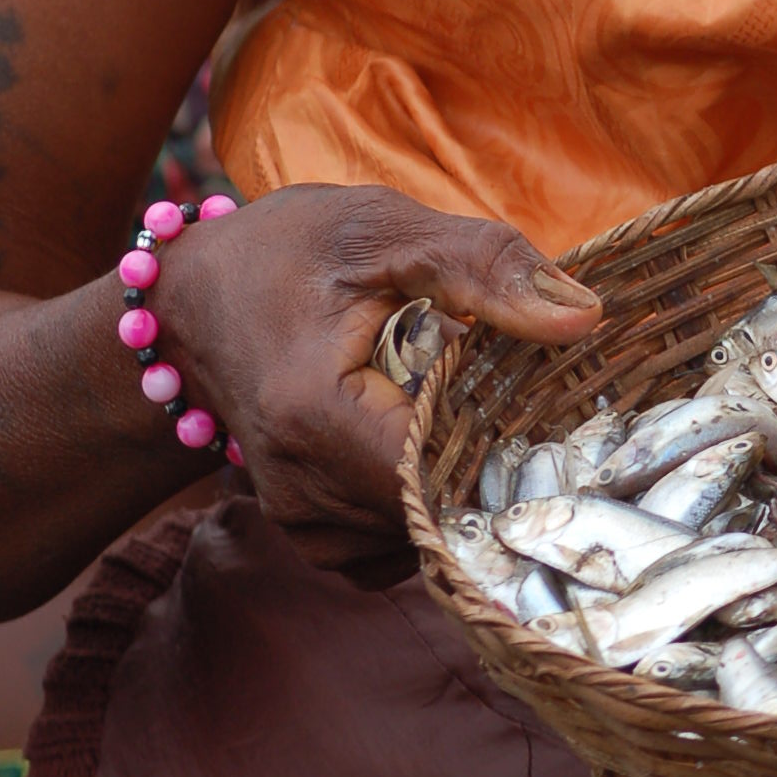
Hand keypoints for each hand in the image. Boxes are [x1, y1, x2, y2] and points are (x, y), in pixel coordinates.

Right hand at [153, 184, 601, 563]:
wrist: (191, 293)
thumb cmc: (289, 250)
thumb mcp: (385, 232)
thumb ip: (485, 267)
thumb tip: (585, 317)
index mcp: (317, 417)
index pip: (448, 478)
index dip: (512, 450)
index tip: (550, 410)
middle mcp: (301, 490)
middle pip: (444, 512)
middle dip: (496, 461)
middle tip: (518, 395)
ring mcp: (300, 520)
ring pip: (425, 535)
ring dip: (462, 480)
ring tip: (464, 404)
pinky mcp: (309, 531)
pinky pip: (395, 545)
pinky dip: (427, 502)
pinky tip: (432, 439)